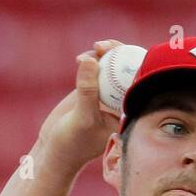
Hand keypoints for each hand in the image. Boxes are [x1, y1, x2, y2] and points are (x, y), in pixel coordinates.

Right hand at [34, 39, 125, 174]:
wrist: (56, 149)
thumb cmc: (74, 142)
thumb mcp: (83, 117)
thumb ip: (88, 90)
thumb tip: (91, 59)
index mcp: (130, 111)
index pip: (139, 83)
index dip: (135, 63)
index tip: (121, 52)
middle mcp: (122, 102)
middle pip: (127, 70)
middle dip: (119, 52)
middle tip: (103, 46)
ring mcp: (107, 94)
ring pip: (112, 66)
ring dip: (103, 53)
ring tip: (91, 51)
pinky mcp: (92, 89)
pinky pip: (96, 68)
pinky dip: (90, 59)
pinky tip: (80, 59)